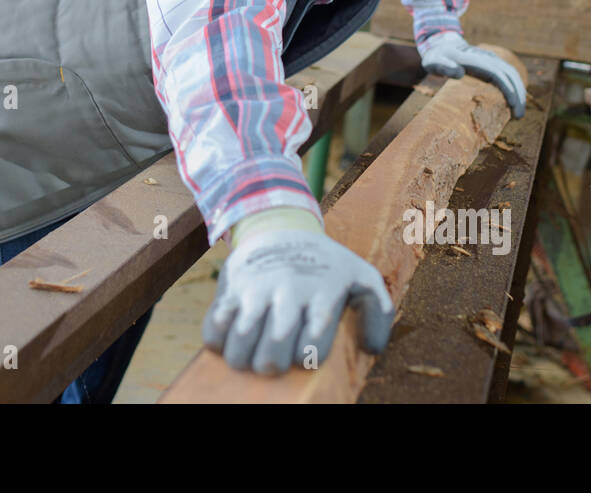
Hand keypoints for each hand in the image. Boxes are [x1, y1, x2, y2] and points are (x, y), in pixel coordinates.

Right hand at [202, 228, 393, 374]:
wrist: (280, 225)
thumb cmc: (325, 263)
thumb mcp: (361, 276)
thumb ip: (378, 312)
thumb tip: (371, 349)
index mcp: (320, 296)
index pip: (310, 350)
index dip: (306, 357)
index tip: (306, 348)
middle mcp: (286, 294)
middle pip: (271, 358)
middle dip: (272, 365)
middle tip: (274, 356)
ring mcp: (254, 292)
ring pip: (239, 350)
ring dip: (244, 358)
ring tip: (252, 351)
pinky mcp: (228, 289)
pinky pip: (213, 332)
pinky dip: (219, 343)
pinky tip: (232, 335)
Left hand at [418, 31, 524, 118]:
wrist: (441, 44)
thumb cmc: (436, 57)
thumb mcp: (434, 62)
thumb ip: (444, 66)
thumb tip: (460, 73)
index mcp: (475, 59)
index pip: (498, 73)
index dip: (507, 88)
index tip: (512, 104)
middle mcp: (487, 57)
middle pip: (510, 74)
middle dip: (518, 94)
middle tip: (519, 116)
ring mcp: (491, 59)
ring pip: (512, 74)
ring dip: (519, 92)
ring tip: (519, 113)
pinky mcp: (492, 64)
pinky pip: (508, 75)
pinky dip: (514, 87)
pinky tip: (514, 102)